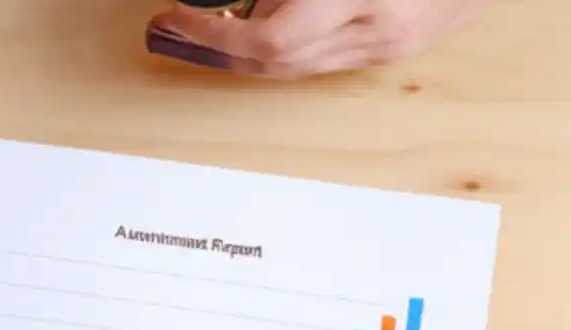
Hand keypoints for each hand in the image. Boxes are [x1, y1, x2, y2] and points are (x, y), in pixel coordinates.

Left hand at [146, 0, 486, 77]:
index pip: (269, 41)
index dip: (214, 34)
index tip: (177, 19)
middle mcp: (376, 31)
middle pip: (276, 64)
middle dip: (218, 49)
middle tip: (174, 30)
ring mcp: (389, 46)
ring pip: (298, 69)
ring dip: (249, 52)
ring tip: (210, 29)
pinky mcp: (397, 49)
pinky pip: (326, 61)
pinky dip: (289, 48)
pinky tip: (267, 24)